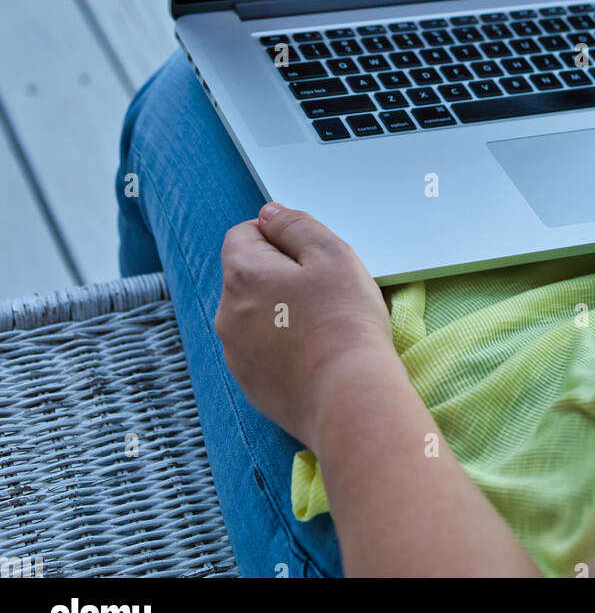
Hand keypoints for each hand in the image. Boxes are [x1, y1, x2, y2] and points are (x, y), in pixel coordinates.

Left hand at [215, 205, 397, 448]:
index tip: (311, 254)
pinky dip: (282, 346)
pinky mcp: (250, 385)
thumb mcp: (331, 253)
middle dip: (280, 274)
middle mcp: (227, 314)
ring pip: (254, 314)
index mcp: (243, 275)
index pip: (243, 234)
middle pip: (248, 275)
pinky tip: (314, 354)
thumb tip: (270, 214)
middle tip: (324, 289)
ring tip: (322, 325)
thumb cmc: (344, 322)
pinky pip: (261, 350)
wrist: (349, 398)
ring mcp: (236, 354)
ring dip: (279, 311)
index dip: (278, 235)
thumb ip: (295, 225)